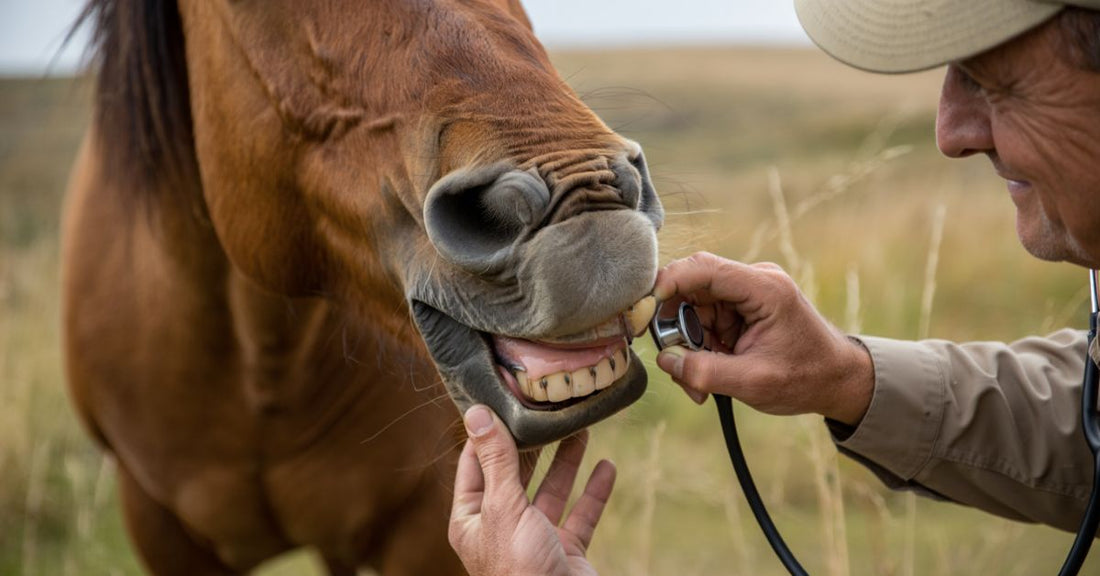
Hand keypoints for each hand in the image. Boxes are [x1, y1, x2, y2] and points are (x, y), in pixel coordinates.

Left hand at [449, 405, 614, 575]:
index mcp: (471, 520)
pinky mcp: (565, 551)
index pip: (473, 465)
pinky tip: (606, 465)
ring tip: (579, 428)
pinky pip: (580, 515)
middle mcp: (500, 527)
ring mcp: (534, 540)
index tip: (500, 401)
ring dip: (566, 461)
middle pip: (515, 475)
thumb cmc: (520, 568)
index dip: (486, 434)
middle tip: (545, 409)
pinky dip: (594, 491)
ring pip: (550, 491)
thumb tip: (477, 414)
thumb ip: (496, 460)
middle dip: (532, 444)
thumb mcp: (503, 506)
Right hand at [652, 251, 873, 425]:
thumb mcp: (754, 383)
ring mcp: (745, 293)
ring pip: (692, 308)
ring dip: (687, 345)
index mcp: (764, 288)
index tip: (643, 310)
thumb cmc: (806, 378)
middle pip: (692, 288)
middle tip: (675, 364)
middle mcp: (753, 282)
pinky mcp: (740, 308)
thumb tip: (666, 361)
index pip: (704, 268)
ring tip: (699, 384)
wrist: (838, 381)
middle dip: (675, 327)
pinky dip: (699, 348)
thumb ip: (706, 372)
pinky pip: (703, 320)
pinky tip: (708, 375)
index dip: (668, 283)